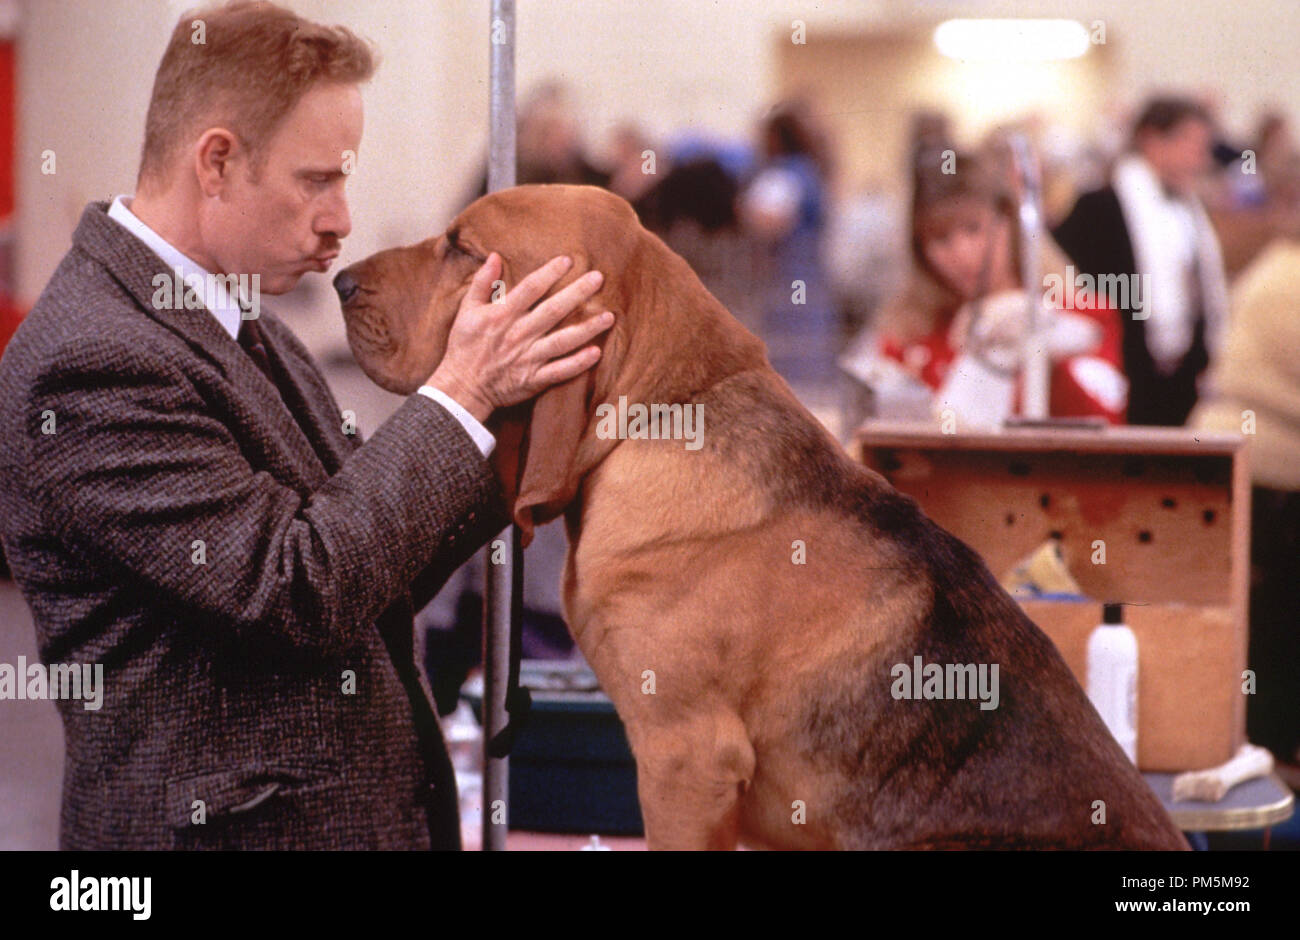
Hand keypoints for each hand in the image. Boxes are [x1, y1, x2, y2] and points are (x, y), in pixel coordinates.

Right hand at [428, 253, 614, 422]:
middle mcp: (519, 334)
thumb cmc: (464, 346)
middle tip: (599, 277)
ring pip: (563, 340)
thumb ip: (482, 282)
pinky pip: (560, 371)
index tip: (569, 260)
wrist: (461, 387)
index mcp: (502, 315)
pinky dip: (578, 363)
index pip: (531, 288)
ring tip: (609, 316)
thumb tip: (495, 256)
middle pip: (553, 310)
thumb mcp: (466, 310)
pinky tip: (596, 352)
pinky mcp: (534, 379)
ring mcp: (528, 358)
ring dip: (587, 328)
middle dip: (577, 293)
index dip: (550, 273)